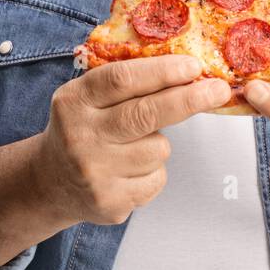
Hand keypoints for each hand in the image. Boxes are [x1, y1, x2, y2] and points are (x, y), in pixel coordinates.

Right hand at [35, 55, 230, 225]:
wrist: (51, 183)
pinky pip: (157, 179)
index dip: (163, 71)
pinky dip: (153, 172)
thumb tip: (188, 70)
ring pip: (159, 149)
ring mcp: (95, 173)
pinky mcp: (110, 202)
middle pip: (146, 114)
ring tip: (132, 146)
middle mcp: (81, 137)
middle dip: (190, 100)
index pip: (123, 80)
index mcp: (74, 102)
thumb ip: (126, 83)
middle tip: (218, 90)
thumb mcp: (87, 98)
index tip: (194, 66)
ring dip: (158, 144)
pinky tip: (129, 171)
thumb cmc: (83, 129)